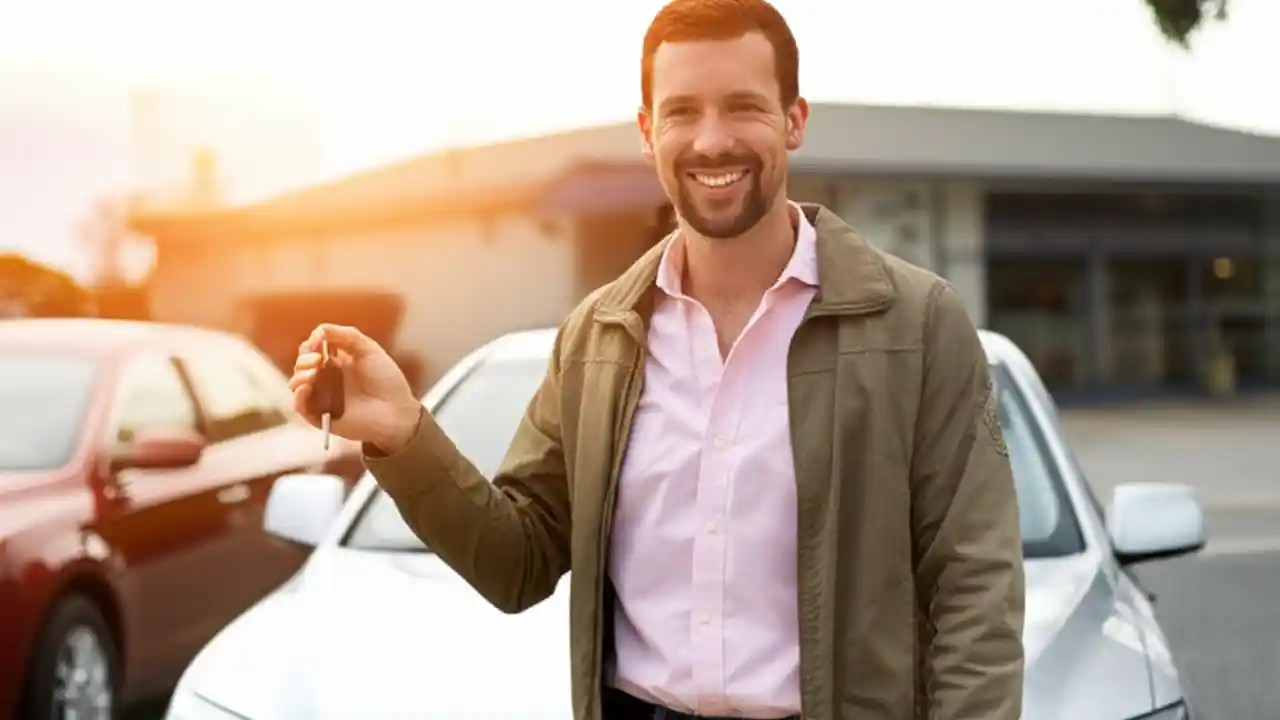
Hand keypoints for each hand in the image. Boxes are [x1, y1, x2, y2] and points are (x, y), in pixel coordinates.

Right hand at [290, 324, 421, 452]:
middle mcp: (328, 378)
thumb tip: (318, 331)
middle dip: (304, 358)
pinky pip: (300, 406)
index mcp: (338, 362)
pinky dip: (298, 396)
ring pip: (296, 383)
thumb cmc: (387, 381)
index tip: (318, 341)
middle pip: (302, 364)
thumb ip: (345, 335)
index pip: (312, 349)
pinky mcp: (321, 416)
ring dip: (299, 375)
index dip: (311, 343)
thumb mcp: (369, 349)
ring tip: (314, 373)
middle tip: (317, 359)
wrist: (396, 411)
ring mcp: (323, 397)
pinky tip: (307, 387)